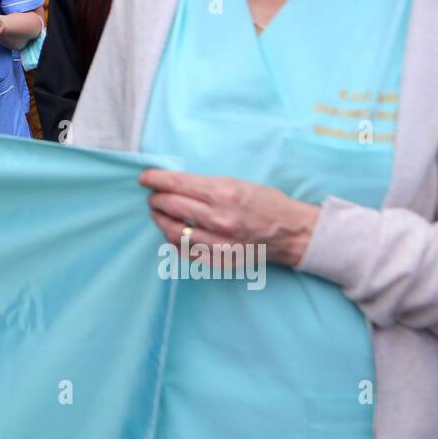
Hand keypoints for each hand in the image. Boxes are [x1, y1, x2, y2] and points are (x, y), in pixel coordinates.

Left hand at [138, 169, 319, 267]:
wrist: (292, 232)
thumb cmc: (266, 203)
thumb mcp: (238, 183)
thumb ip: (206, 185)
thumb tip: (174, 184)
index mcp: (223, 193)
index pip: (176, 184)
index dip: (155, 180)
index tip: (145, 178)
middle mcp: (219, 218)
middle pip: (171, 206)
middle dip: (156, 199)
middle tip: (153, 196)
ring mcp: (219, 242)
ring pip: (173, 232)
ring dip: (161, 221)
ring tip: (159, 214)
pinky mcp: (220, 260)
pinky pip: (186, 252)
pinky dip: (174, 241)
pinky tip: (173, 233)